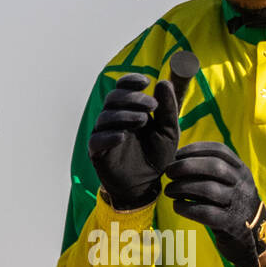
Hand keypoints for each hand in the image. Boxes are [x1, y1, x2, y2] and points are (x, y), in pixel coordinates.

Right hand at [88, 74, 179, 210]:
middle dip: (132, 99)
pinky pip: (97, 140)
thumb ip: (168, 109)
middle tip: (151, 106)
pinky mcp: (97, 153)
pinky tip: (123, 136)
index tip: (146, 82)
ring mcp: (103, 135)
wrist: (147, 185)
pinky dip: (109, 136)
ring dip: (123, 115)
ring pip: (105, 117)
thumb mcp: (168, 132)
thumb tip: (163, 82)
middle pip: (113, 98)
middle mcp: (113, 119)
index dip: (130, 81)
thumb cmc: (156, 156)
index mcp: (128, 110)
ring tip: (142, 120)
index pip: (122, 88)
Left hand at [164, 141, 265, 266]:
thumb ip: (208, 172)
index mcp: (241, 170)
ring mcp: (238, 203)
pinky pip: (206, 212)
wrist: (251, 236)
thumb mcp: (228, 183)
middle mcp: (242, 184)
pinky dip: (187, 208)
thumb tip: (175, 162)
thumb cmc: (228, 204)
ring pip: (209, 189)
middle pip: (215, 167)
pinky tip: (177, 205)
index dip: (196, 149)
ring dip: (183, 187)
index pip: (220, 151)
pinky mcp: (230, 223)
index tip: (177, 154)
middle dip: (187, 166)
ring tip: (169, 190)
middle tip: (169, 172)